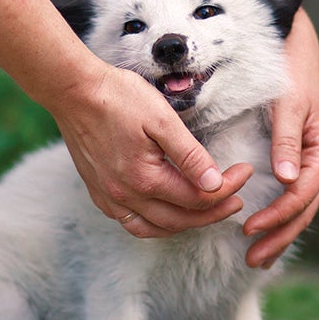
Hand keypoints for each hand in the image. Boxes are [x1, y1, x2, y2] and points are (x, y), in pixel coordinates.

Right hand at [54, 62, 252, 237]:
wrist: (73, 91)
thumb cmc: (119, 97)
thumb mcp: (162, 119)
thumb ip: (190, 155)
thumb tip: (215, 184)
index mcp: (145, 178)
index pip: (198, 197)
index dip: (227, 188)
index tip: (245, 171)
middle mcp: (125, 195)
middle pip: (181, 219)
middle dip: (214, 211)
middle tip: (237, 198)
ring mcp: (109, 198)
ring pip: (156, 228)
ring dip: (186, 223)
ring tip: (208, 210)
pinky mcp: (99, 193)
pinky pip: (132, 222)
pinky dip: (156, 224)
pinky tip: (169, 212)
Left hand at [243, 11, 318, 266]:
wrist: (291, 45)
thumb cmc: (291, 72)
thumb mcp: (289, 104)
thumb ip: (287, 139)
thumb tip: (287, 179)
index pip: (302, 194)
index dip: (278, 215)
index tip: (250, 228)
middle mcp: (315, 162)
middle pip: (303, 210)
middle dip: (279, 236)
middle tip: (252, 259)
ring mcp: (304, 163)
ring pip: (298, 208)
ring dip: (279, 234)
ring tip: (256, 258)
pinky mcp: (291, 160)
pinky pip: (288, 197)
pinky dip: (276, 217)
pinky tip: (260, 233)